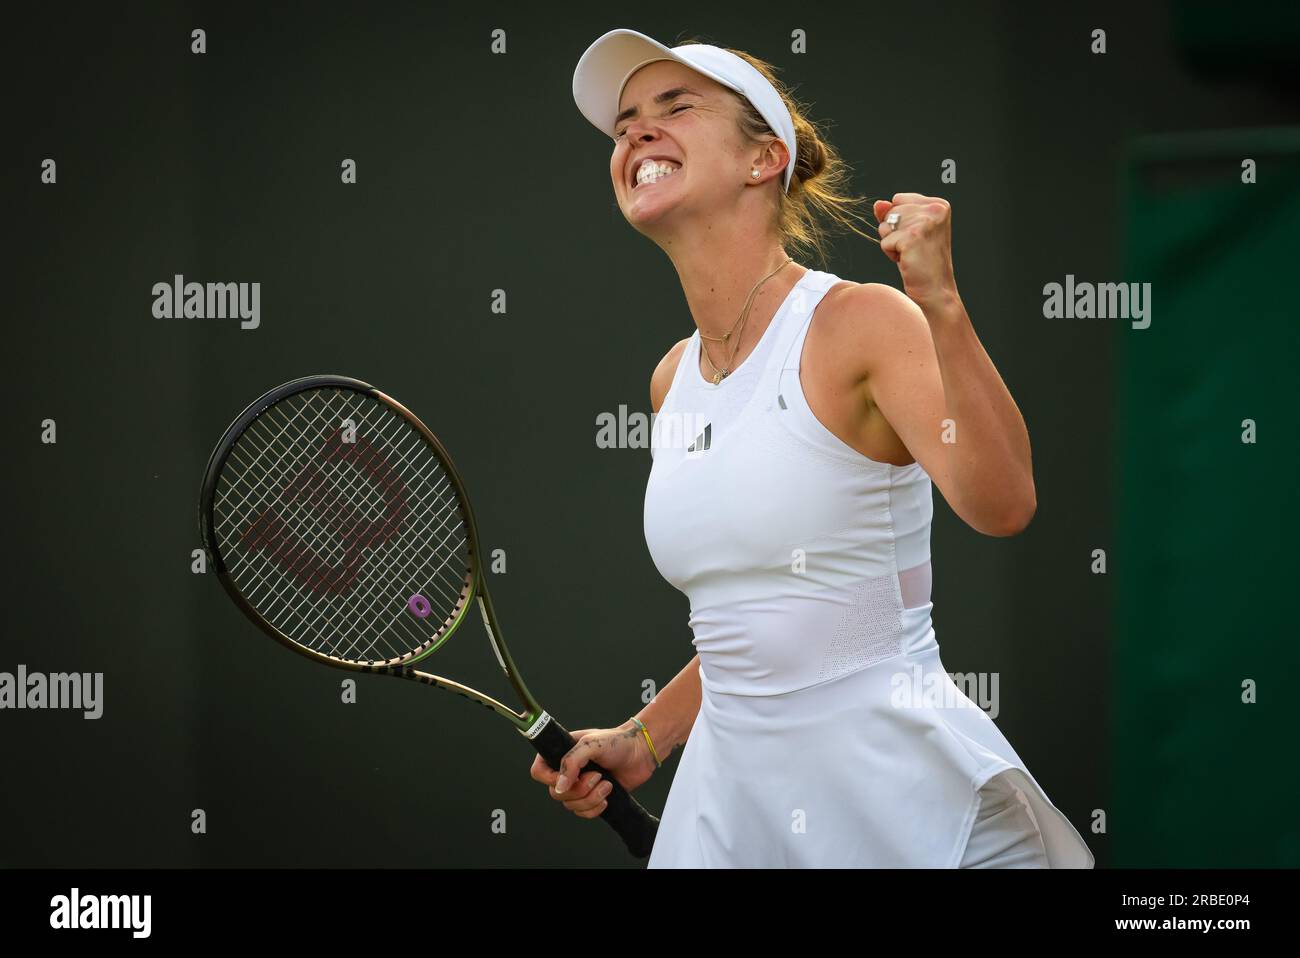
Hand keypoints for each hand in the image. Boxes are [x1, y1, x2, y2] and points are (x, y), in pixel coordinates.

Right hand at [529, 722, 657, 819]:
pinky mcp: (592, 797)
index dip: (549, 779)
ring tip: (606, 784)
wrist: (641, 752)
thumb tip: (559, 786)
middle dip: (579, 789)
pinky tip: (607, 796)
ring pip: (571, 806)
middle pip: (556, 794)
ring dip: (590, 798)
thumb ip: (571, 762)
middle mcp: (568, 771)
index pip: (539, 772)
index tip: (567, 778)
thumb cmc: (617, 741)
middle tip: (597, 776)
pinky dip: (595, 808)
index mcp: (562, 753)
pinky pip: (583, 813)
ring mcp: (580, 785)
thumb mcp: (591, 744)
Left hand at [873, 193, 958, 309]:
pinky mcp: (912, 237)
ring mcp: (924, 222)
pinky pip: (885, 241)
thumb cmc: (923, 262)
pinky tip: (907, 261)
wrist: (936, 290)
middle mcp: (935, 209)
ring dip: (891, 243)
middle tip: (913, 249)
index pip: (898, 199)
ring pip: (885, 225)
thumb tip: (878, 203)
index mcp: (939, 205)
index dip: (899, 221)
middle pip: (890, 211)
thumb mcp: (909, 232)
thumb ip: (894, 214)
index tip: (916, 237)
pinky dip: (890, 254)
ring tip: (910, 254)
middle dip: (894, 232)